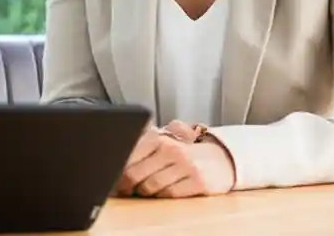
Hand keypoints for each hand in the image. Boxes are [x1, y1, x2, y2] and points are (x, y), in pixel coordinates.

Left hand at [117, 131, 234, 198]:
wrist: (222, 159)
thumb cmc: (185, 152)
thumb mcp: (164, 142)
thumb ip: (141, 147)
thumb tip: (115, 162)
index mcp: (159, 137)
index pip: (128, 155)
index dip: (116, 169)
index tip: (111, 176)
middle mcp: (172, 149)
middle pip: (135, 173)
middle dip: (126, 185)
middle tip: (123, 189)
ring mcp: (186, 165)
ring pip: (150, 186)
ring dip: (144, 192)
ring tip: (144, 190)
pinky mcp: (198, 181)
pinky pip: (170, 194)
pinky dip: (162, 196)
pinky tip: (163, 192)